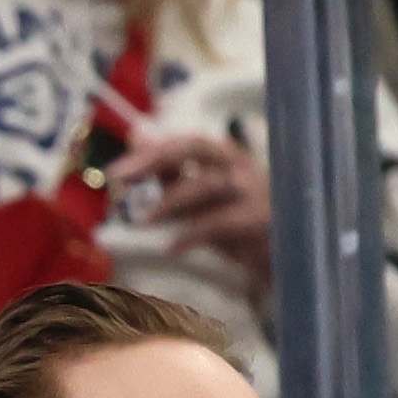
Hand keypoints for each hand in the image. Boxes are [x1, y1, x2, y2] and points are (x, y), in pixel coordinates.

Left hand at [110, 129, 273, 285]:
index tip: (114, 172)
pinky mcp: (260, 220)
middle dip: (155, 158)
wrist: (282, 257)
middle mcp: (240, 166)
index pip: (185, 142)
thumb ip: (172, 173)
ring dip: (170, 201)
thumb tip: (138, 141)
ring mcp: (253, 191)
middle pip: (197, 146)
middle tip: (119, 179)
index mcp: (225, 158)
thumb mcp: (199, 199)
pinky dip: (192, 234)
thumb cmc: (237, 222)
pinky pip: (220, 222)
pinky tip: (171, 248)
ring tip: (145, 220)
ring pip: (208, 183)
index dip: (150, 151)